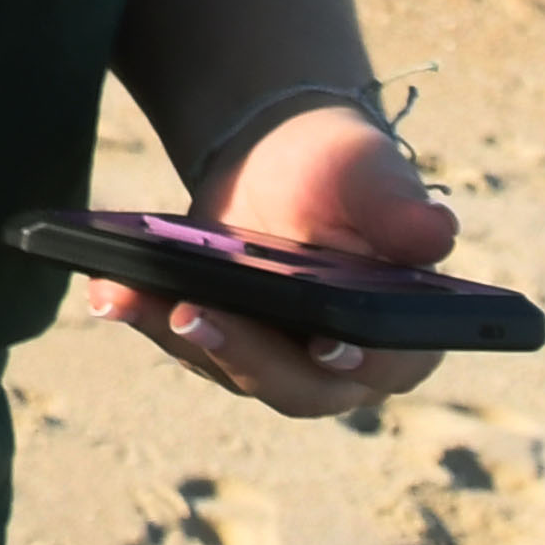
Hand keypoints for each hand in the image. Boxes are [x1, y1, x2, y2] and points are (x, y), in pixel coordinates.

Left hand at [85, 107, 457, 415]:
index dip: (358, 359)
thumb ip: (398, 207)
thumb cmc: (342, 169)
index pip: (386, 360)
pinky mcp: (224, 346)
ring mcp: (277, 364)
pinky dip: (145, 315)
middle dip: (242, 352)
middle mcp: (342, 368)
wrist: (280, 161)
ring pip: (226, 366)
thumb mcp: (367, 173)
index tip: (324, 343)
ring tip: (123, 292)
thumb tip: (438, 233)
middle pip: (294, 383)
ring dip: (173, 333)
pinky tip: (107, 286)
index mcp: (404, 334)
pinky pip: (184, 340)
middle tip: (194, 313)